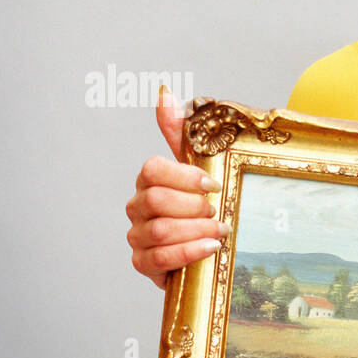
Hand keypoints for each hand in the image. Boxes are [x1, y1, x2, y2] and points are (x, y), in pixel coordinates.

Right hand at [125, 87, 230, 289]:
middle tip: (218, 211)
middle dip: (194, 207)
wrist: (208, 250)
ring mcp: (138, 236)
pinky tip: (211, 249)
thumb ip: (181, 135)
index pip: (153, 169)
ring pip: (160, 230)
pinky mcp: (143, 264)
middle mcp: (137, 207)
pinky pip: (160, 258)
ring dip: (196, 230)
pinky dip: (189, 252)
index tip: (214, 185)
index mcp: (149, 181)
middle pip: (156, 200)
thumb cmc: (203, 208)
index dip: (185, 176)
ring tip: (220, 231)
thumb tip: (165, 93)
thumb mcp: (200, 170)